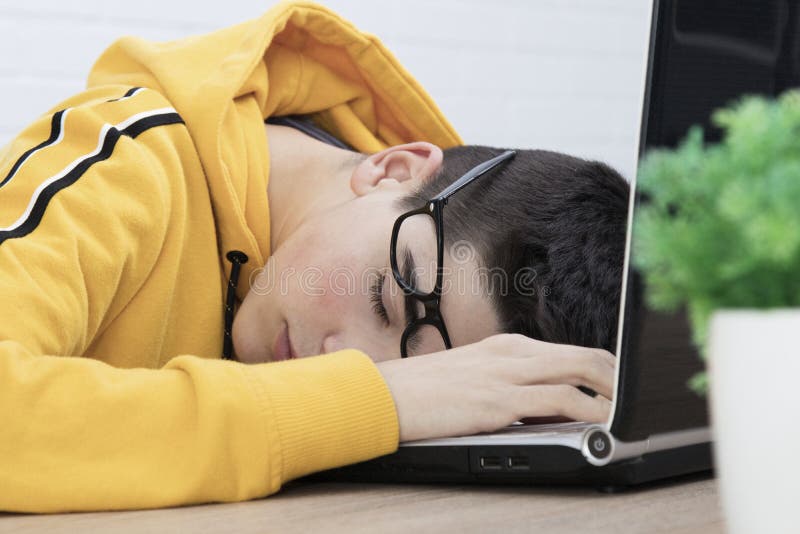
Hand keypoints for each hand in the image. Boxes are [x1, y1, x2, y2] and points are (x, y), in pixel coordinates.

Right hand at [375, 333, 614, 441]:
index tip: (619, 386)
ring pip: (581, 372)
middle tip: (634, 399)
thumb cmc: (423, 391)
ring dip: (612, 393)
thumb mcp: (473, 379)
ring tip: (628, 412)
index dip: (603, 369)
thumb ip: (509, 385)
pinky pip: (559, 400)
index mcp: (506, 346)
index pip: (569, 352)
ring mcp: (505, 374)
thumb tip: (542, 406)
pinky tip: (601, 422)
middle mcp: (511, 353)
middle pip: (585, 356)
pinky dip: (590, 410)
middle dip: (618, 377)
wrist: (381, 395)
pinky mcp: (497, 401)